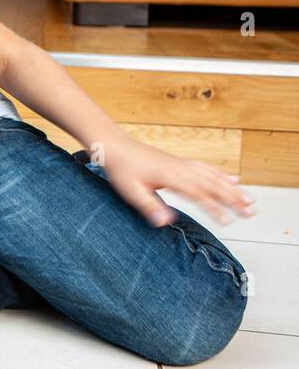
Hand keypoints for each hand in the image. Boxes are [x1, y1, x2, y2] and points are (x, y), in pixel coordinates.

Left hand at [101, 136, 254, 226]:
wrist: (116, 146)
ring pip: (213, 177)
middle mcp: (182, 169)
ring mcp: (182, 164)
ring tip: (249, 200)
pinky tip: (233, 179)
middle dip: (233, 199)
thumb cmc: (122, 169)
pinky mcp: (180, 163)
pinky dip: (221, 174)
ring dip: (232, 188)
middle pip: (213, 185)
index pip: (200, 195)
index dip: (215, 209)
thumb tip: (166, 222)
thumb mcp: (131, 191)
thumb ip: (150, 206)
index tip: (229, 222)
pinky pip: (206, 168)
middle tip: (252, 212)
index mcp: (172, 177)